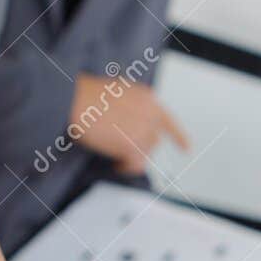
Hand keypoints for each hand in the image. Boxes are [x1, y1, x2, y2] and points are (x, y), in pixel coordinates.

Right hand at [69, 74, 189, 174]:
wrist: (74, 100)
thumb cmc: (85, 96)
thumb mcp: (115, 93)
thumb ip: (130, 108)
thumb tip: (130, 126)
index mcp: (146, 98)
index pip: (167, 120)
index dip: (178, 135)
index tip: (186, 148)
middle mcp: (150, 113)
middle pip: (154, 141)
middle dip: (140, 149)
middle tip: (123, 153)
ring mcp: (143, 129)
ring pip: (145, 153)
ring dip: (131, 158)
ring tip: (117, 159)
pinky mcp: (132, 144)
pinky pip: (136, 163)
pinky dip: (126, 168)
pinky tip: (117, 165)